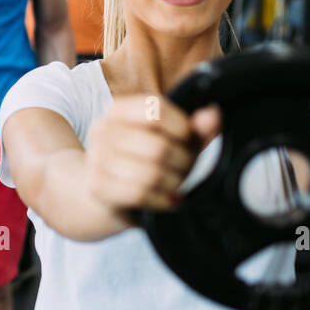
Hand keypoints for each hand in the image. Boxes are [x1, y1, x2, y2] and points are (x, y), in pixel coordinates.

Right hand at [84, 95, 221, 214]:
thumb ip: (194, 129)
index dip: (182, 128)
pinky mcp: (97, 186)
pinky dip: (161, 200)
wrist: (105, 196)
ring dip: (173, 183)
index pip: (156, 109)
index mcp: (119, 109)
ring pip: (151, 174)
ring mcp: (97, 158)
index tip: (187, 141)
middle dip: (182, 163)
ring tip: (175, 185)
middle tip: (184, 170)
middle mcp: (102, 129)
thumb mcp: (172, 141)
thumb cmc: (143, 163)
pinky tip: (167, 199)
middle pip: (159, 146)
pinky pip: (140, 194)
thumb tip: (212, 116)